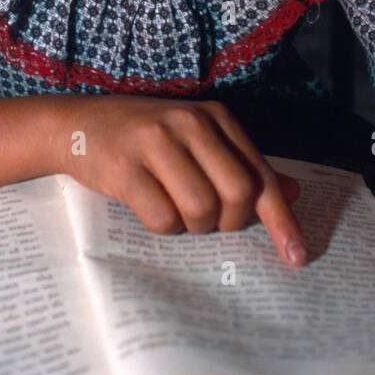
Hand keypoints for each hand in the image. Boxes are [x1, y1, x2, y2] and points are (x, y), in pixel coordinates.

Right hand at [51, 94, 306, 265]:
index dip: (282, 220)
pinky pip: (162, 218)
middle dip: (227, 223)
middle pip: (237, 195)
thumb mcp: (198, 141)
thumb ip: (242, 165)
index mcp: (216, 118)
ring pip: (201, 209)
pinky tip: (148, 206)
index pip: (260, 175)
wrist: (77, 124)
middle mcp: (191, 122)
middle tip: (207, 222)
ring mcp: (156, 141)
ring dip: (192, 226)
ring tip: (175, 210)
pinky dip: (162, 226)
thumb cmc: (146, 138)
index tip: (297, 256)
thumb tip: (292, 192)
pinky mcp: (126, 166)